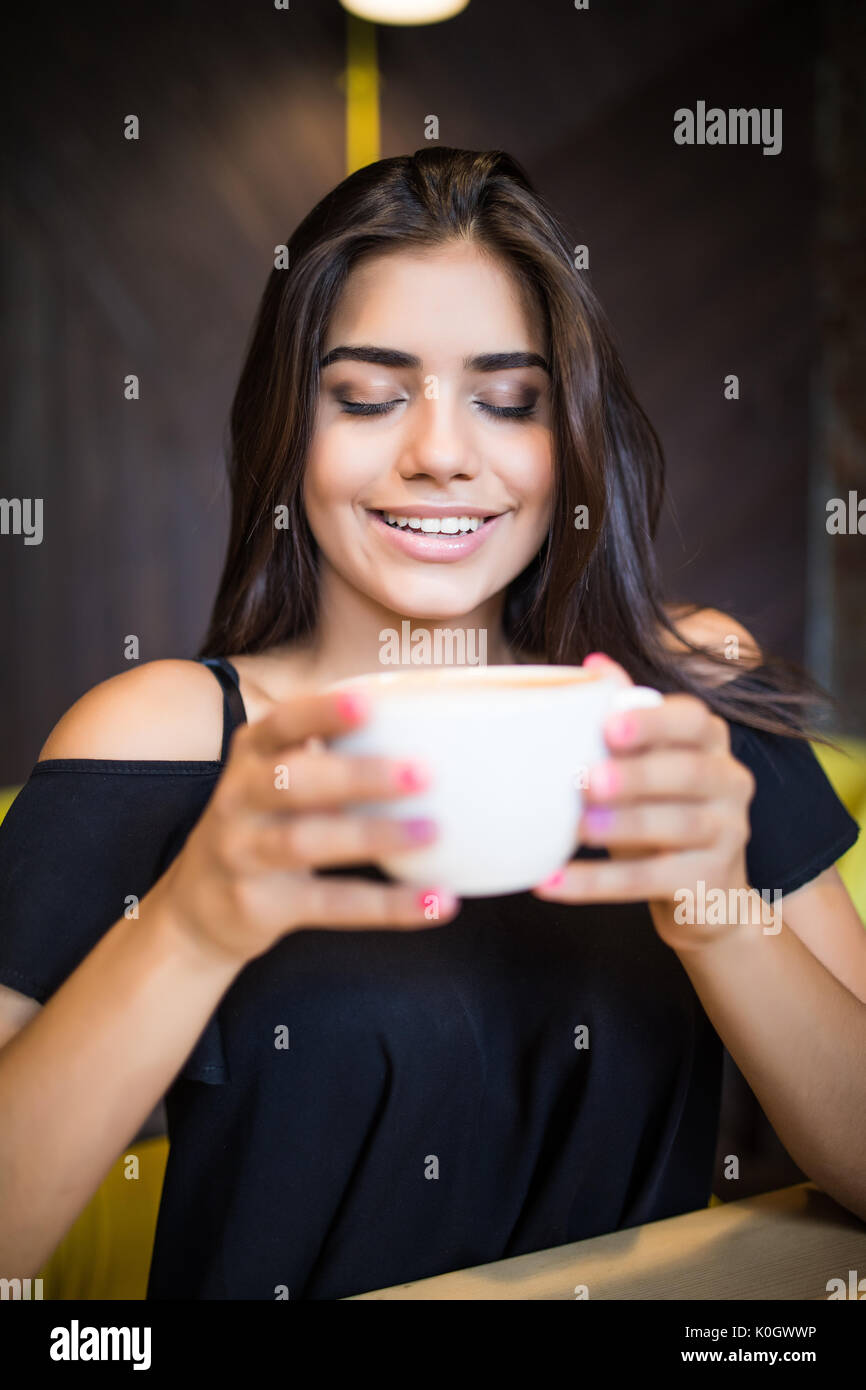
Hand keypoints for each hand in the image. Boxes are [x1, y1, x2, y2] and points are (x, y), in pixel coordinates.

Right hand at [152, 688, 458, 968]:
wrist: (198, 907)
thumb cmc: (265, 824)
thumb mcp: (278, 780)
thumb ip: (332, 756)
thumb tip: (432, 732)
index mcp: (251, 755)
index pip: (282, 724)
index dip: (322, 713)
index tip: (368, 703)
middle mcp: (238, 799)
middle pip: (293, 782)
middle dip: (357, 776)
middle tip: (422, 773)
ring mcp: (243, 854)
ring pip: (305, 842)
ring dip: (372, 836)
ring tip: (431, 831)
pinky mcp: (260, 907)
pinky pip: (330, 905)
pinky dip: (387, 906)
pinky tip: (437, 901)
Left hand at [530, 653, 756, 950]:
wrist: (701, 892)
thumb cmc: (660, 812)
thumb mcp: (645, 763)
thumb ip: (625, 715)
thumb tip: (593, 664)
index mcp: (710, 742)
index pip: (693, 720)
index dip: (653, 722)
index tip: (609, 725)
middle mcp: (730, 782)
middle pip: (690, 772)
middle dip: (638, 775)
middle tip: (589, 780)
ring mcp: (729, 833)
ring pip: (679, 827)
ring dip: (625, 827)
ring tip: (578, 829)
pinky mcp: (712, 882)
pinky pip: (651, 880)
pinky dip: (598, 884)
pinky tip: (553, 882)